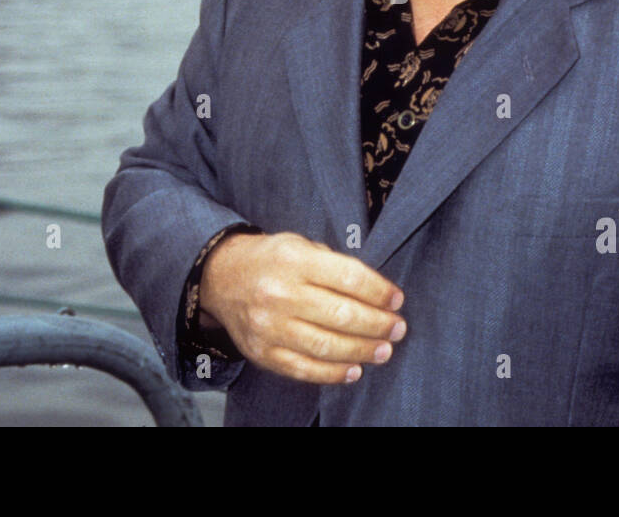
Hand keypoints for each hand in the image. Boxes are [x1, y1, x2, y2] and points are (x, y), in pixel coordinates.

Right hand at [199, 230, 406, 383]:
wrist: (220, 277)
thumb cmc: (271, 260)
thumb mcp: (300, 245)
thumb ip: (334, 265)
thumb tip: (378, 294)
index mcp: (294, 260)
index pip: (348, 276)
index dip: (378, 291)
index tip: (397, 299)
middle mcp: (279, 293)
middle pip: (340, 314)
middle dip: (377, 324)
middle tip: (398, 329)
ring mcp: (269, 327)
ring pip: (325, 346)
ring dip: (362, 351)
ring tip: (384, 350)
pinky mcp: (262, 353)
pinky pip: (304, 369)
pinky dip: (333, 373)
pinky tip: (354, 370)